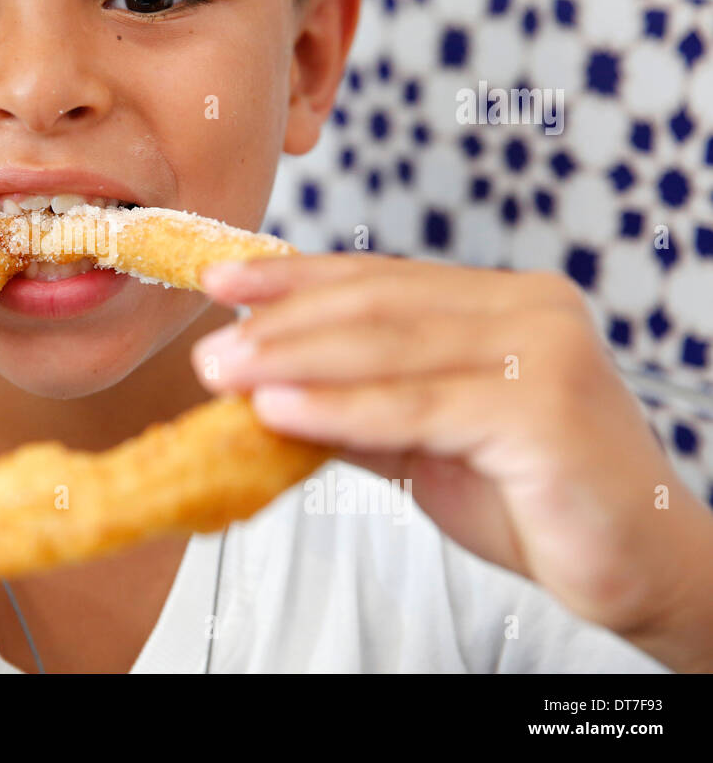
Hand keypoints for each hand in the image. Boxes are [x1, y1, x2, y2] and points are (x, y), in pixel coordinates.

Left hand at [192, 253, 712, 671]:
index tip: (220, 278)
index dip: (294, 277)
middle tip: (208, 345)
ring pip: (390, 349)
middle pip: (378, 305)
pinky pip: (418, 407)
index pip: (380, 280)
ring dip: (292, 359)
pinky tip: (276, 409)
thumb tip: (262, 386)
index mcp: (504, 302)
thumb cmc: (532, 498)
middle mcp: (530, 309)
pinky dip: (339, 408)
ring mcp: (545, 353)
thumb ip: (360, 406)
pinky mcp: (545, 412)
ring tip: (222, 372)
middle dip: (280, 323)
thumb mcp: (427, 442)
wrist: (636, 566)